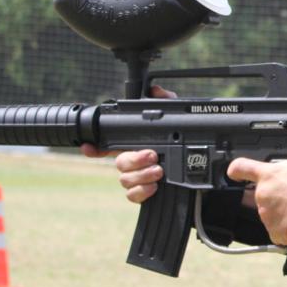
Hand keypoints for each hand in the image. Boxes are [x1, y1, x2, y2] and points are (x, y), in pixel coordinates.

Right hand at [80, 85, 175, 203]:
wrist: (199, 172)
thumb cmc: (185, 144)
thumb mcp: (179, 118)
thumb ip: (167, 101)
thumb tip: (156, 90)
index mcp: (136, 144)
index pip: (109, 144)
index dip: (95, 147)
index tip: (88, 148)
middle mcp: (134, 162)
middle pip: (119, 162)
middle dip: (134, 159)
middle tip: (153, 156)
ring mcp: (138, 179)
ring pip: (125, 179)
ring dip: (141, 175)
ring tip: (159, 171)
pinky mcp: (145, 193)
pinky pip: (132, 196)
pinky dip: (141, 191)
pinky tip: (155, 187)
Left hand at [227, 154, 286, 245]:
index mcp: (268, 175)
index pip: (242, 167)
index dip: (237, 170)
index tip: (235, 173)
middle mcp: (262, 195)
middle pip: (263, 193)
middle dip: (276, 195)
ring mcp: (266, 215)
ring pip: (271, 211)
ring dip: (283, 210)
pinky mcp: (274, 232)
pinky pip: (279, 228)